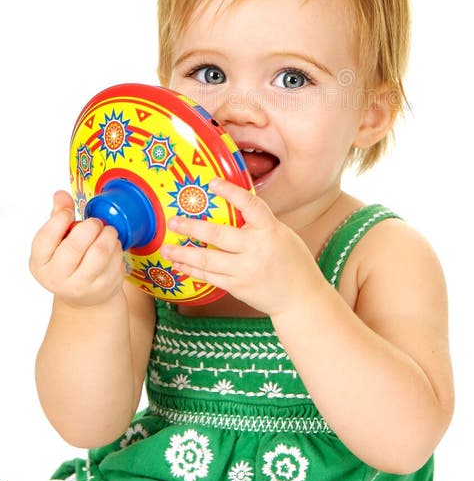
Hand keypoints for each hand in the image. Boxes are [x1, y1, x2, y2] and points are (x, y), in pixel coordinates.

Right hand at [29, 190, 124, 306]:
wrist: (85, 298)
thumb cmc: (69, 261)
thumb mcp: (57, 241)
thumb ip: (58, 215)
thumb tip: (60, 194)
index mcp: (39, 263)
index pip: (45, 238)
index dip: (59, 219)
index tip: (69, 212)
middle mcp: (57, 278)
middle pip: (76, 245)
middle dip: (90, 226)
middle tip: (95, 223)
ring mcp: (81, 286)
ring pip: (100, 251)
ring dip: (108, 234)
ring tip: (106, 232)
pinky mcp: (104, 288)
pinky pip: (116, 259)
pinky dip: (117, 248)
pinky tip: (112, 248)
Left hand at [161, 179, 324, 316]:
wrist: (301, 298)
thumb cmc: (293, 262)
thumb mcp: (281, 235)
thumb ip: (259, 224)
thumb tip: (232, 206)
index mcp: (271, 230)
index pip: (250, 205)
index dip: (231, 192)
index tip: (213, 183)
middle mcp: (256, 249)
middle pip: (218, 235)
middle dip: (192, 228)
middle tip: (173, 222)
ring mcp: (245, 270)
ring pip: (207, 260)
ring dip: (183, 254)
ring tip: (166, 248)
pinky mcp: (237, 286)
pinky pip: (209, 277)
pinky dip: (192, 270)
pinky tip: (180, 265)